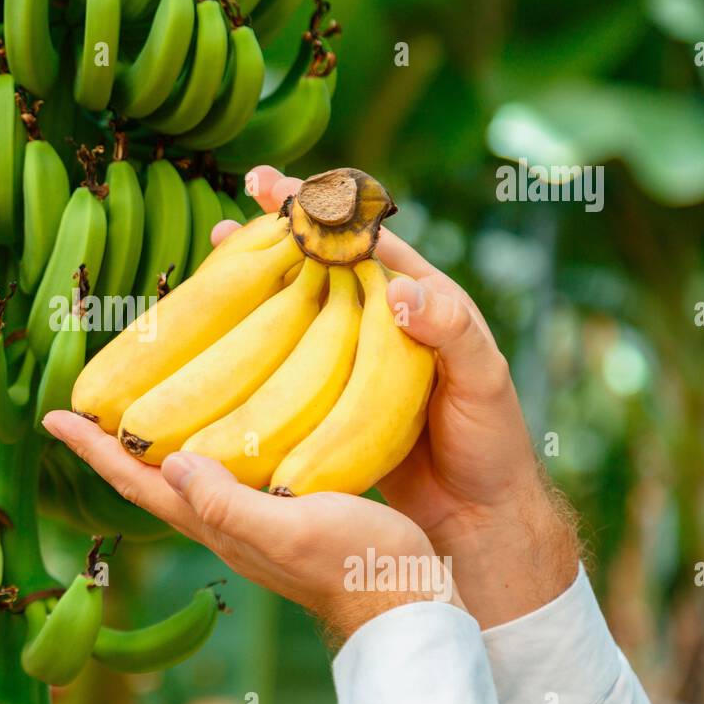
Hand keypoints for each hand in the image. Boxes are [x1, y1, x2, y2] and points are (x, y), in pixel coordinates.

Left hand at [42, 410, 457, 644]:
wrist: (405, 596)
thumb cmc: (353, 565)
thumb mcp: (290, 529)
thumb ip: (230, 505)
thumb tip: (173, 464)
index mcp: (212, 523)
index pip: (136, 482)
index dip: (93, 450)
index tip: (53, 416)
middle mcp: (219, 519)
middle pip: (148, 475)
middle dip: (112, 439)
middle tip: (86, 398)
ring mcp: (247, 514)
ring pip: (184, 468)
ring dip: (154, 436)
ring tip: (140, 397)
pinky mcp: (279, 504)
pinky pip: (225, 464)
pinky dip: (207, 436)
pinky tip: (220, 416)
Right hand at [245, 166, 580, 628]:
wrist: (476, 518)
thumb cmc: (491, 444)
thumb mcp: (483, 380)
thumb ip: (451, 329)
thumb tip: (399, 288)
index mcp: (421, 300)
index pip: (363, 239)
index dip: (320, 207)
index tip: (275, 185)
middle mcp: (382, 320)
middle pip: (321, 263)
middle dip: (274, 235)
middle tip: (226, 219)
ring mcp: (353, 359)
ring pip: (298, 305)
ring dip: (257, 281)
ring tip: (212, 258)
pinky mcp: (332, 398)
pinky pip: (290, 358)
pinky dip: (258, 338)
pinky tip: (224, 333)